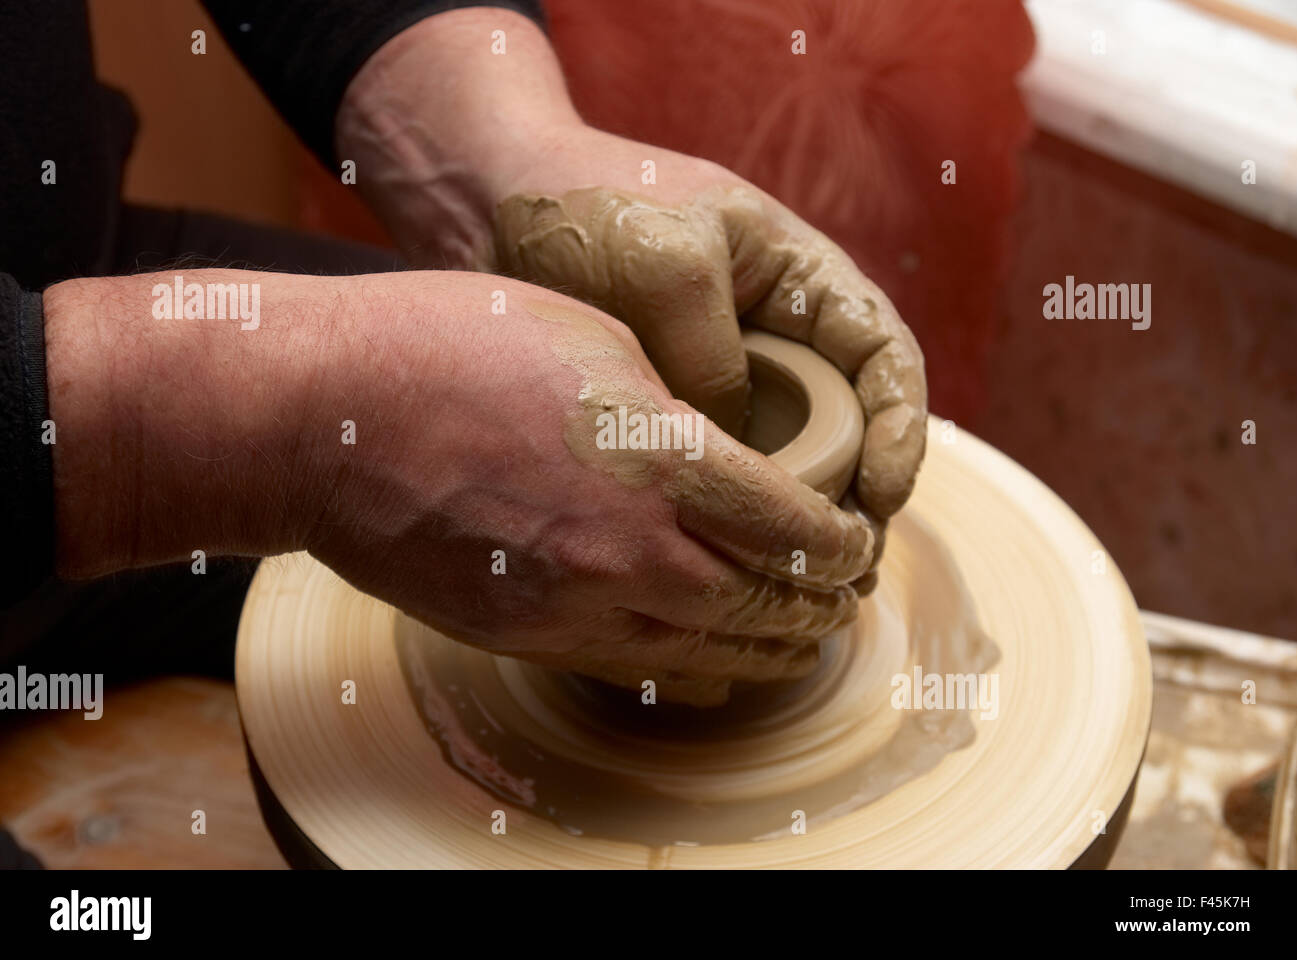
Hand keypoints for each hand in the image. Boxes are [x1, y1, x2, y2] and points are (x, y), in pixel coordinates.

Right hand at [45, 271, 872, 704]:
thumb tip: (717, 454)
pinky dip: (692, 666)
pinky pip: (634, 668)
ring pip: (707, 651)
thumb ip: (672, 411)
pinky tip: (713, 658)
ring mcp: (572, 603)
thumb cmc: (451, 347)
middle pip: (763, 602)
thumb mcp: (594, 337)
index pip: (790, 524)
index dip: (838, 540)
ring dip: (767, 649)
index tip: (853, 540)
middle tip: (843, 598)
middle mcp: (629, 546)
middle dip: (819, 605)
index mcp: (658, 456)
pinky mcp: (523, 634)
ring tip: (798, 640)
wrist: (325, 418)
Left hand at [337, 8, 926, 544]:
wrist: (494, 204)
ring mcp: (728, 375)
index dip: (902, 429)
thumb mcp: (665, 271)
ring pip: (790, 458)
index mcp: (800, 279)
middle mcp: (777, 333)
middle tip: (842, 568)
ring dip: (800, 519)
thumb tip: (737, 456)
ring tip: (792, 584)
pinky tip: (721, 558)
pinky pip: (723, 471)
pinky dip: (731, 514)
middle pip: (850, 424)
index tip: (885, 496)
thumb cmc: (588, 209)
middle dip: (859, 498)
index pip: (883, 357)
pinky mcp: (678, 411)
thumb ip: (715, 362)